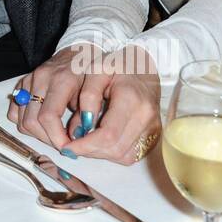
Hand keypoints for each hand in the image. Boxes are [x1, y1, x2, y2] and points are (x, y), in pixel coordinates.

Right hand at [7, 42, 104, 149]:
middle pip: (31, 121)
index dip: (56, 137)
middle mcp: (41, 78)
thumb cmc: (88, 72)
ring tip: (53, 134)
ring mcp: (28, 80)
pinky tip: (41, 123)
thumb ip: (84, 117)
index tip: (68, 148)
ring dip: (36, 133)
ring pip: (20, 119)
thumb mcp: (94, 92)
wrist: (77, 52)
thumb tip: (76, 141)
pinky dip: (24, 122)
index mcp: (61, 80)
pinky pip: (14, 112)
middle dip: (47, 139)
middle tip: (62, 144)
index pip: (48, 117)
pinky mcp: (21, 84)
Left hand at [65, 44, 162, 165]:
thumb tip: (80, 128)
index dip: (85, 145)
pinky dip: (113, 153)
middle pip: (115, 149)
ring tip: (86, 141)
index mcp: (131, 99)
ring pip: (123, 156)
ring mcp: (153, 128)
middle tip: (73, 144)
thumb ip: (88, 96)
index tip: (67, 146)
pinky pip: (131, 155)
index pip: (108, 135)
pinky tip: (101, 141)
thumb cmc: (118, 66)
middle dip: (90, 151)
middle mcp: (146, 117)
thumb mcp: (96, 70)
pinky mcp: (153, 136)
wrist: (144, 67)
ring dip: (101, 154)